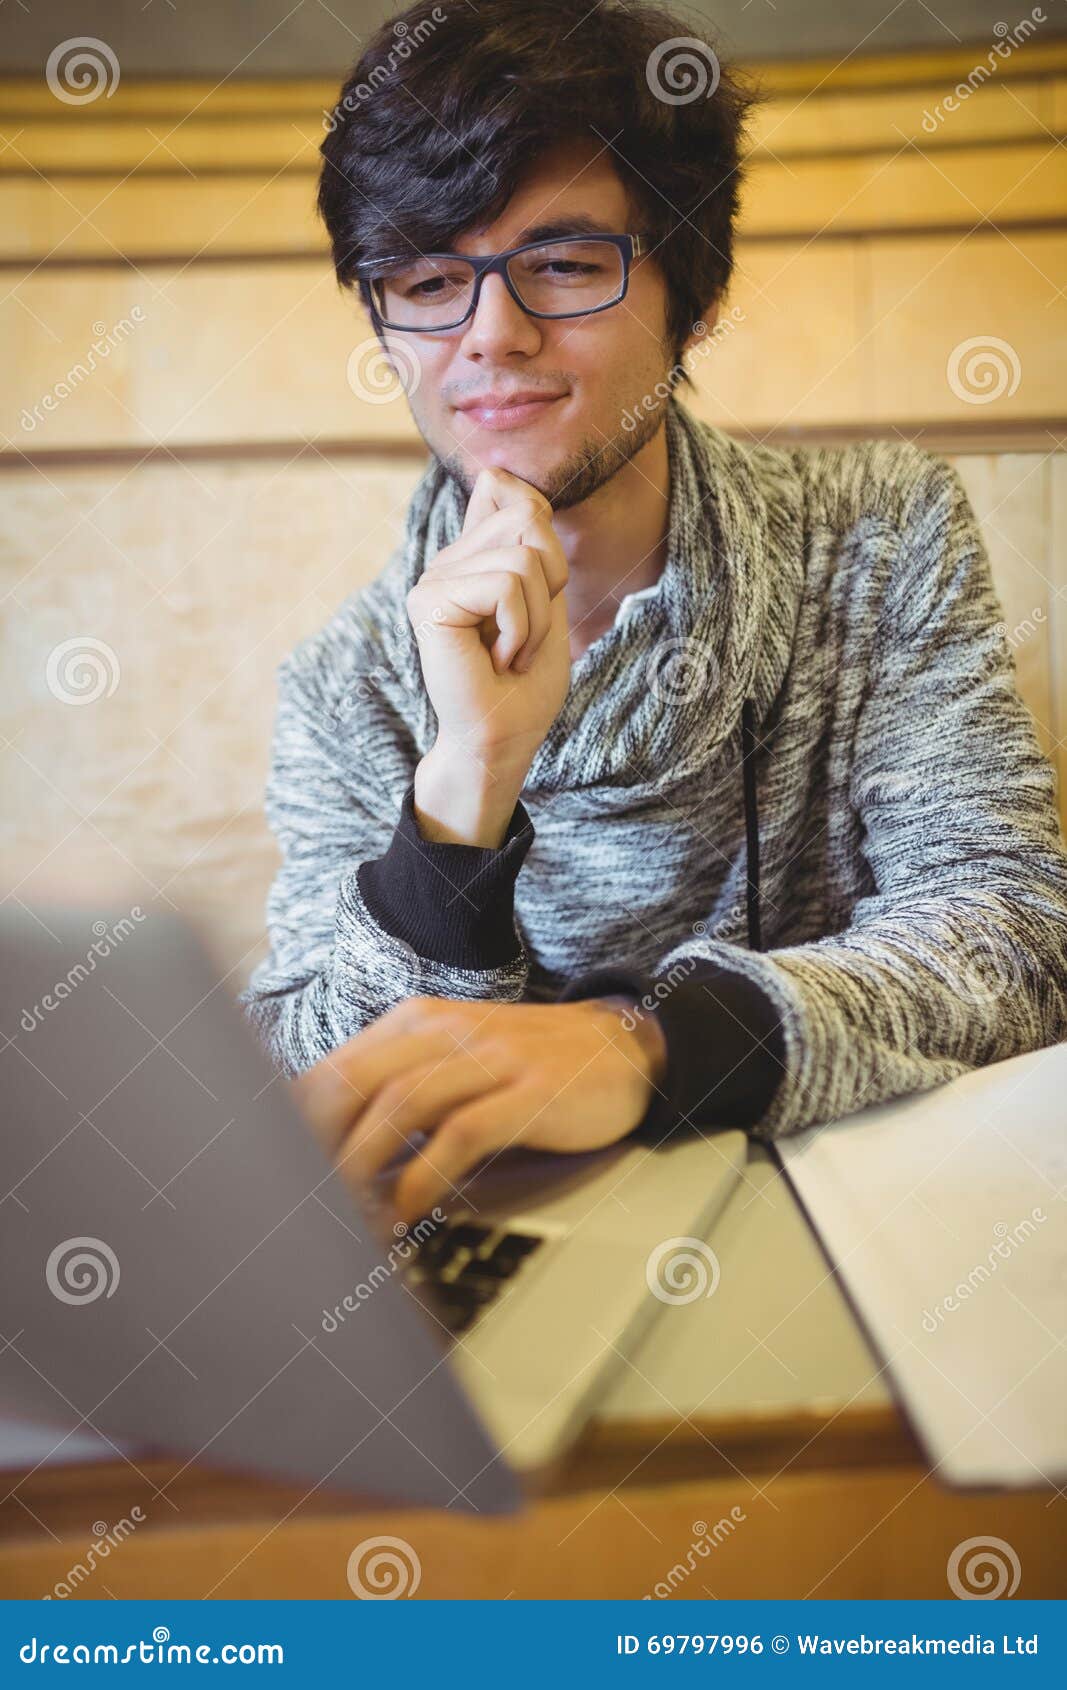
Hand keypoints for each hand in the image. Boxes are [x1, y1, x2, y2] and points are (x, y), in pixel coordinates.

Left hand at [290, 996, 667, 1225]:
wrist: (626, 1047)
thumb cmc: (530, 1066)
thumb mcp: (456, 1063)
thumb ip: (399, 1091)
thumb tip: (333, 1151)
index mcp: (416, 1023)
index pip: (333, 1072)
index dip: (297, 1129)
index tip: (283, 1180)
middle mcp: (444, 1031)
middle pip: (352, 1085)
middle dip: (319, 1150)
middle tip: (307, 1206)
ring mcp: (489, 1057)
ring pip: (398, 1107)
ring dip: (364, 1169)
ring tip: (349, 1217)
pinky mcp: (529, 1090)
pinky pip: (460, 1134)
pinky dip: (424, 1178)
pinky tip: (409, 1212)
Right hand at [408, 468, 570, 843]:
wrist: (502, 740)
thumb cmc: (525, 685)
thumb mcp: (545, 596)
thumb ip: (528, 536)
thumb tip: (494, 471)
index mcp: (471, 556)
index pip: (513, 493)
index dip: (546, 539)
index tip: (537, 598)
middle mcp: (446, 561)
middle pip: (529, 521)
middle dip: (549, 585)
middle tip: (523, 636)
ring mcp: (433, 578)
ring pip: (524, 557)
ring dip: (536, 617)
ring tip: (509, 652)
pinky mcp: (429, 600)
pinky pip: (506, 586)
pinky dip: (521, 629)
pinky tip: (497, 659)